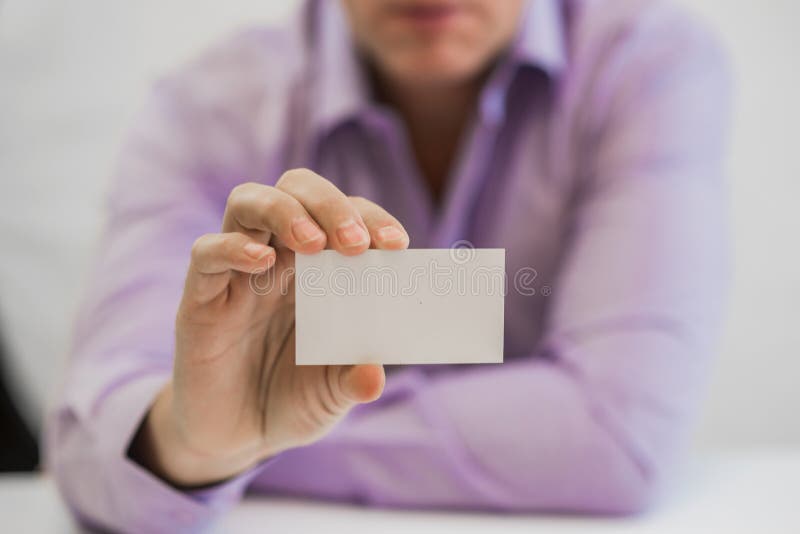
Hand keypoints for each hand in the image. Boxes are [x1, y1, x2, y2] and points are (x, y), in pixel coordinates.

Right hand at [129, 168, 409, 485]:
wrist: (236, 438)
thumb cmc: (291, 400)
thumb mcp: (331, 393)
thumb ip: (352, 379)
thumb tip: (375, 377)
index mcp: (319, 269)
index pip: (344, 217)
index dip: (370, 219)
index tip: (397, 245)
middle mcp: (278, 259)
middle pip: (295, 189)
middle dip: (329, 204)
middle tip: (355, 243)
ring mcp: (237, 274)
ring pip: (248, 202)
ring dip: (285, 211)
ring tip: (314, 243)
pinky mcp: (200, 298)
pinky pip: (207, 253)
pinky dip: (233, 248)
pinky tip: (262, 263)